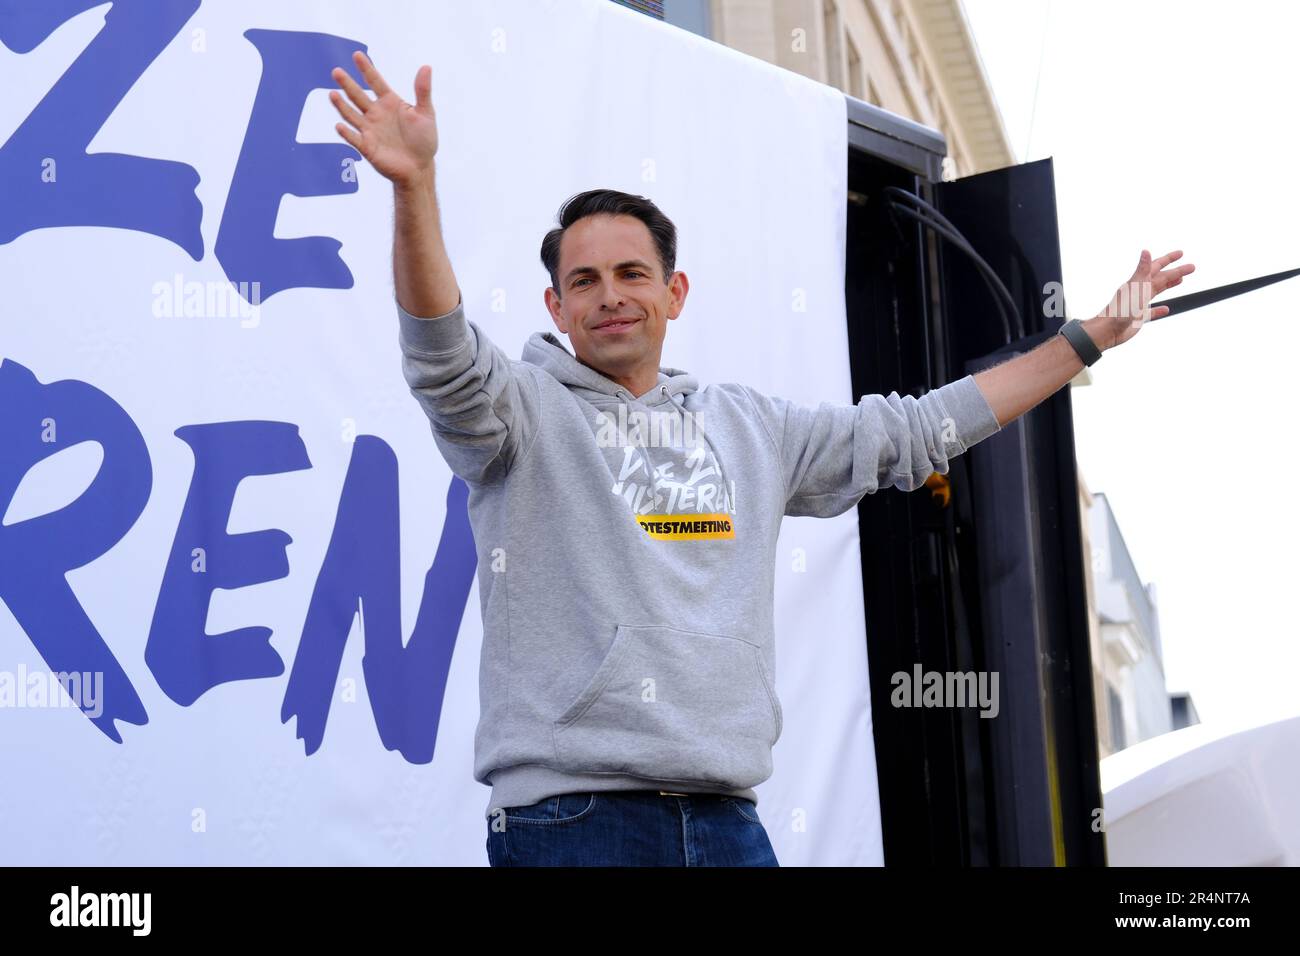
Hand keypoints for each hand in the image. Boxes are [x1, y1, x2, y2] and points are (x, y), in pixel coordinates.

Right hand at [330, 50, 437, 185]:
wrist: (419, 168)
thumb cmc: (424, 140)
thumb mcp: (426, 113)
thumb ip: (423, 91)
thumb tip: (426, 67)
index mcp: (390, 102)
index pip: (375, 82)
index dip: (367, 69)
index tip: (357, 55)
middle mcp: (376, 114)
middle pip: (358, 95)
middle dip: (347, 84)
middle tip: (336, 71)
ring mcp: (370, 130)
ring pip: (351, 115)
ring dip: (341, 106)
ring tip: (332, 94)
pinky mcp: (367, 147)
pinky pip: (354, 138)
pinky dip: (347, 133)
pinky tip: (340, 125)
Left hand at [1085, 249, 1195, 350]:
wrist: (1108, 331)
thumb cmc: (1120, 309)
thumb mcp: (1135, 287)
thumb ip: (1142, 269)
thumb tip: (1146, 251)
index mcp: (1138, 282)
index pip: (1156, 266)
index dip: (1169, 259)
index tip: (1181, 253)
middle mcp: (1139, 291)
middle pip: (1161, 278)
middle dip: (1176, 272)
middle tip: (1192, 267)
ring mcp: (1139, 304)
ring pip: (1157, 292)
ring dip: (1169, 286)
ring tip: (1181, 280)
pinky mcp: (1139, 318)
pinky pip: (1152, 312)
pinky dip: (1159, 310)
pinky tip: (1166, 309)